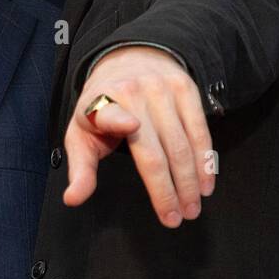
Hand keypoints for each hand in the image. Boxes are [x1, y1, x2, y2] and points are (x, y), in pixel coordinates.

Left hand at [64, 46, 215, 225]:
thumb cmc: (101, 107)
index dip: (119, 119)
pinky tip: (206, 183)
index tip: (131, 126)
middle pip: (156, 150)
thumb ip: (80, 169)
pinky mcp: (187, 88)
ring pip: (182, 144)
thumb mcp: (81, 133)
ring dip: (190, 181)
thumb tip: (73, 200)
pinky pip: (200, 130)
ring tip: (192, 209)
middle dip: (168, 189)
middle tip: (176, 219)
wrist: (128, 59)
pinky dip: (205, 160)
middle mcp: (135, 93)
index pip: (110, 114)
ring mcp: (164, 89)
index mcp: (103, 102)